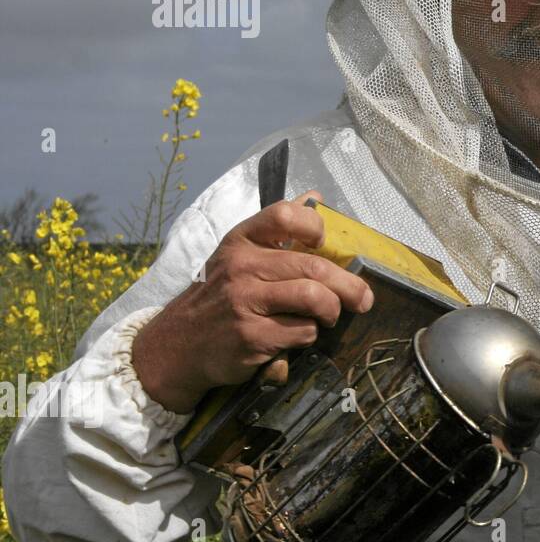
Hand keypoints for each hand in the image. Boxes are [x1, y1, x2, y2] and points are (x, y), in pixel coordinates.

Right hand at [132, 190, 373, 413]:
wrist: (176, 345)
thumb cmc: (220, 295)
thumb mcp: (239, 253)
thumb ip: (277, 226)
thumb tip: (315, 196)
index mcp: (242, 240)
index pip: (285, 215)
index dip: (316, 228)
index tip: (325, 245)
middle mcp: (241, 266)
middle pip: (314, 266)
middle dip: (349, 285)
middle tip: (362, 299)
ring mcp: (243, 302)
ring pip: (314, 298)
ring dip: (332, 310)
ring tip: (330, 316)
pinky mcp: (250, 337)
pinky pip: (302, 332)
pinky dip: (310, 335)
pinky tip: (299, 335)